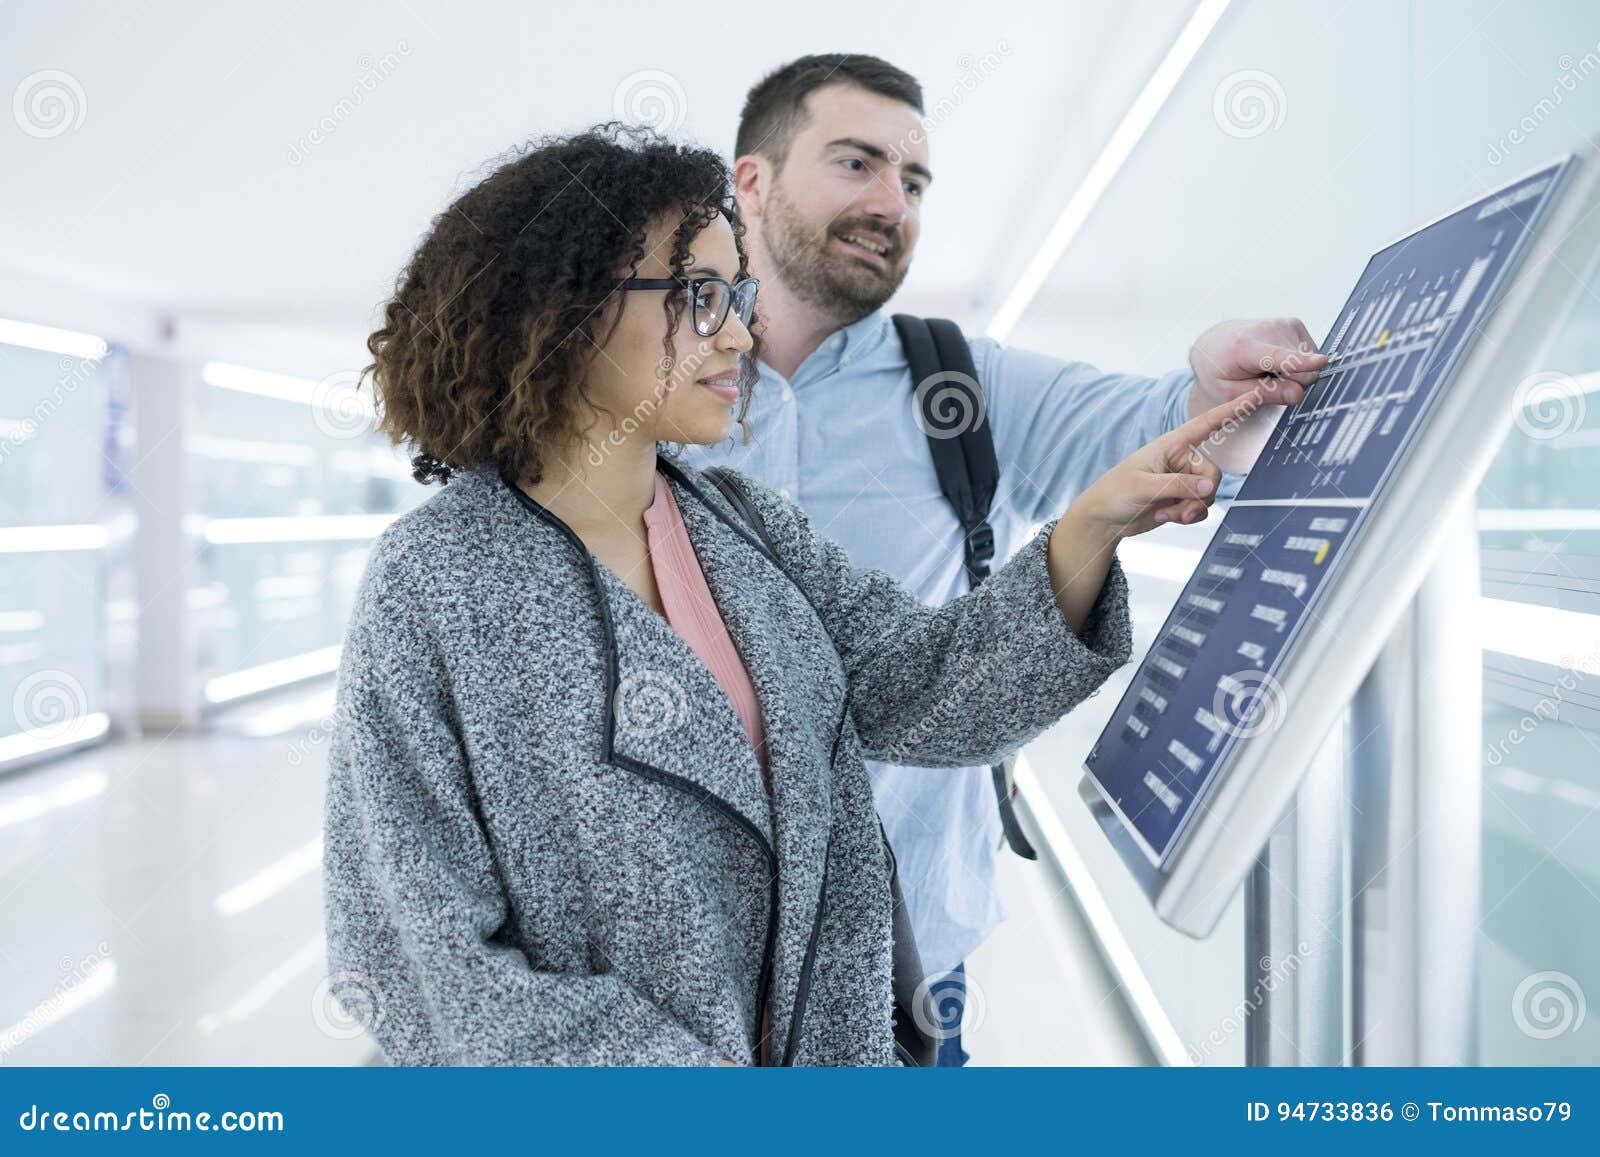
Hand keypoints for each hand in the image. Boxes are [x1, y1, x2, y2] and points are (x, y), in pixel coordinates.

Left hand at [1069, 390, 1264, 538]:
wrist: (1104, 518)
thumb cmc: (1115, 492)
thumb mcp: (1143, 486)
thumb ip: (1178, 485)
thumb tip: (1209, 488)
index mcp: (1172, 444)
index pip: (1207, 423)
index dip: (1231, 410)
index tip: (1255, 395)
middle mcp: (1181, 460)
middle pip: (1212, 474)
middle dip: (1200, 494)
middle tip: (1178, 507)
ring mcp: (1183, 480)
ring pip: (1208, 494)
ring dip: (1189, 509)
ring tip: (1164, 512)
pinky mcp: (1182, 499)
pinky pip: (1200, 508)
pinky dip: (1187, 516)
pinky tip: (1165, 516)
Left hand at [1189, 317, 1326, 407]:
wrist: (1215, 342)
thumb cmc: (1219, 369)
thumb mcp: (1230, 391)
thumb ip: (1264, 393)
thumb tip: (1297, 394)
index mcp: (1246, 347)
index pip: (1279, 357)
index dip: (1302, 362)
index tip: (1321, 362)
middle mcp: (1268, 330)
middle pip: (1302, 370)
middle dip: (1291, 383)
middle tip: (1266, 380)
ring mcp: (1284, 324)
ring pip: (1309, 363)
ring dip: (1292, 372)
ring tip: (1267, 368)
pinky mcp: (1295, 324)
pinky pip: (1309, 354)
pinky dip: (1296, 362)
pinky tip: (1276, 360)